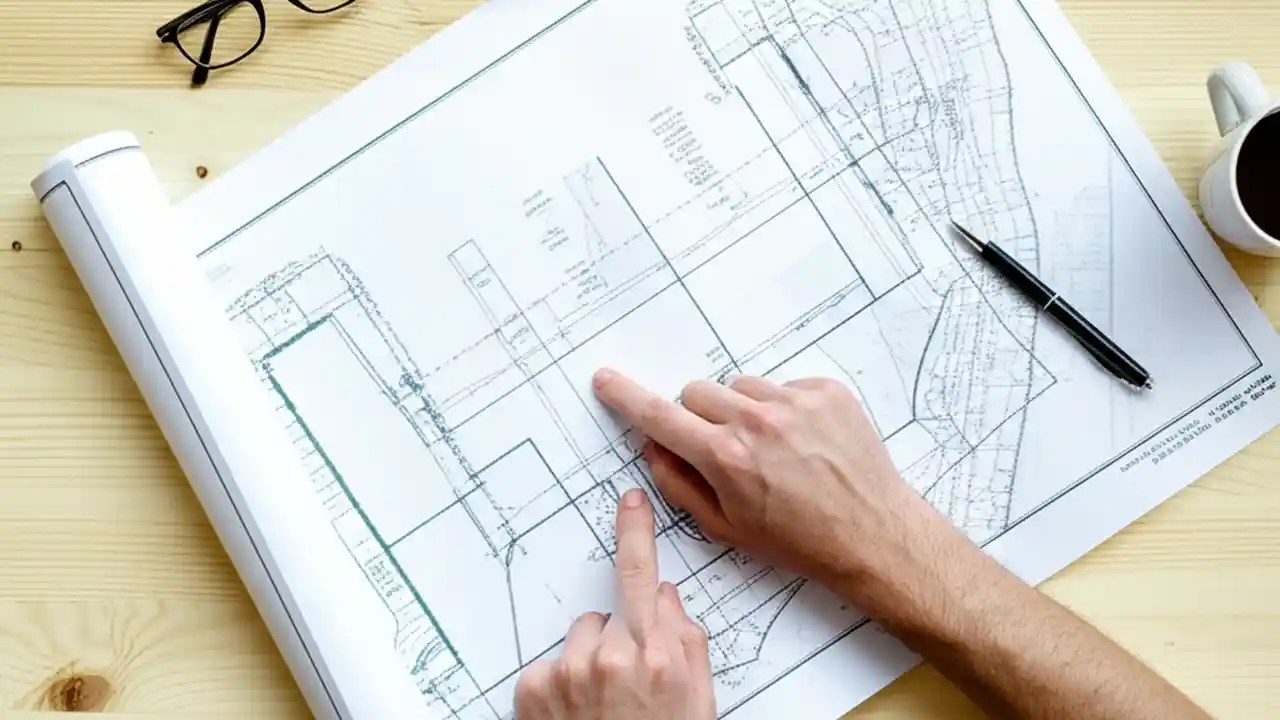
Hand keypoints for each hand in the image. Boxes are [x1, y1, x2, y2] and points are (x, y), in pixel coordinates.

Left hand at [513, 489, 715, 719]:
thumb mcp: (699, 703)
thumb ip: (686, 643)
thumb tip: (664, 598)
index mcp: (657, 656)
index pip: (641, 575)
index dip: (635, 532)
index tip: (629, 503)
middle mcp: (609, 656)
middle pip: (608, 616)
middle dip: (618, 639)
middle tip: (628, 684)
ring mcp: (567, 671)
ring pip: (579, 638)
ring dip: (588, 661)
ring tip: (601, 705)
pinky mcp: (534, 688)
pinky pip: (550, 664)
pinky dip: (560, 683)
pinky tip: (577, 714)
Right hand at [592, 369, 964, 616]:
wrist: (872, 534)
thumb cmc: (798, 540)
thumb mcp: (726, 527)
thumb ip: (679, 483)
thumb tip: (653, 447)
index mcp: (725, 457)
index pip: (660, 416)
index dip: (627, 398)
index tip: (607, 380)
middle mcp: (757, 421)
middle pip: (696, 392)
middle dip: (698, 417)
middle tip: (724, 450)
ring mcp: (794, 401)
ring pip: (739, 386)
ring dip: (743, 411)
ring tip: (773, 450)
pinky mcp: (825, 390)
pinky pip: (782, 385)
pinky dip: (783, 408)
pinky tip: (802, 442)